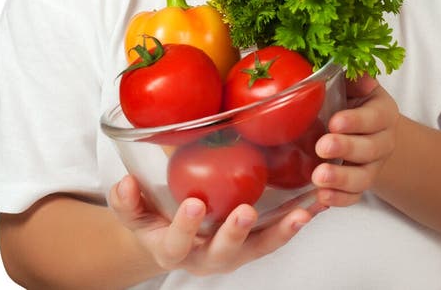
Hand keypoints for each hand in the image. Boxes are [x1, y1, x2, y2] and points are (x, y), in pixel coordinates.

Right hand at [108, 174, 326, 276]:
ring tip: (302, 213)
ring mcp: (233, 252)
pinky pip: (276, 235)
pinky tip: (315, 204)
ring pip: (260, 248)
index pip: (176, 244)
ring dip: (282, 231)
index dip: (184, 227)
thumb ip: (126, 200)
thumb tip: (125, 183)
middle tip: (246, 212)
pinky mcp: (253, 242)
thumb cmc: (149, 220)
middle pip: (224, 253)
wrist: (166, 239)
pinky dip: (296, 221)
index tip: (192, 205)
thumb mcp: (131, 212)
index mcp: (173, 249)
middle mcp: (206, 257)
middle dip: (236, 233)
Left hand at [312, 74, 398, 207]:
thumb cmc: (354, 100)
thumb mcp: (355, 84)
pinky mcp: (361, 185)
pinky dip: (339, 199)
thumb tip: (359, 74)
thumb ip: (354, 77)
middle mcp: (383, 141)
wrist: (366, 130)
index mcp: (384, 112)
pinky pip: (354, 196)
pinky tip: (321, 196)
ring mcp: (373, 166)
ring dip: (341, 179)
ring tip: (318, 177)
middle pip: (370, 149)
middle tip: (322, 147)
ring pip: (363, 177)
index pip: (375, 117)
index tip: (334, 122)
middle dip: (345, 149)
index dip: (356, 121)